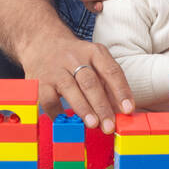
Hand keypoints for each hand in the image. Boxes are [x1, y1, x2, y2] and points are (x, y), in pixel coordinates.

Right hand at [18, 32, 133, 133]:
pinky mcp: (40, 81)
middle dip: (102, 106)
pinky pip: (50, 100)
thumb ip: (107, 85)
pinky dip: (59, 114)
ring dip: (83, 109)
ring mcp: (56, 69)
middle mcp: (75, 58)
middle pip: (91, 82)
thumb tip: (120, 113)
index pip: (111, 71)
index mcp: (94, 52)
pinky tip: (68, 124)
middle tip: (110, 125)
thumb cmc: (75, 59)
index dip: (121, 91)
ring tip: (93, 125)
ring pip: (71, 89)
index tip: (128, 109)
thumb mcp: (94, 62)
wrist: (42, 43)